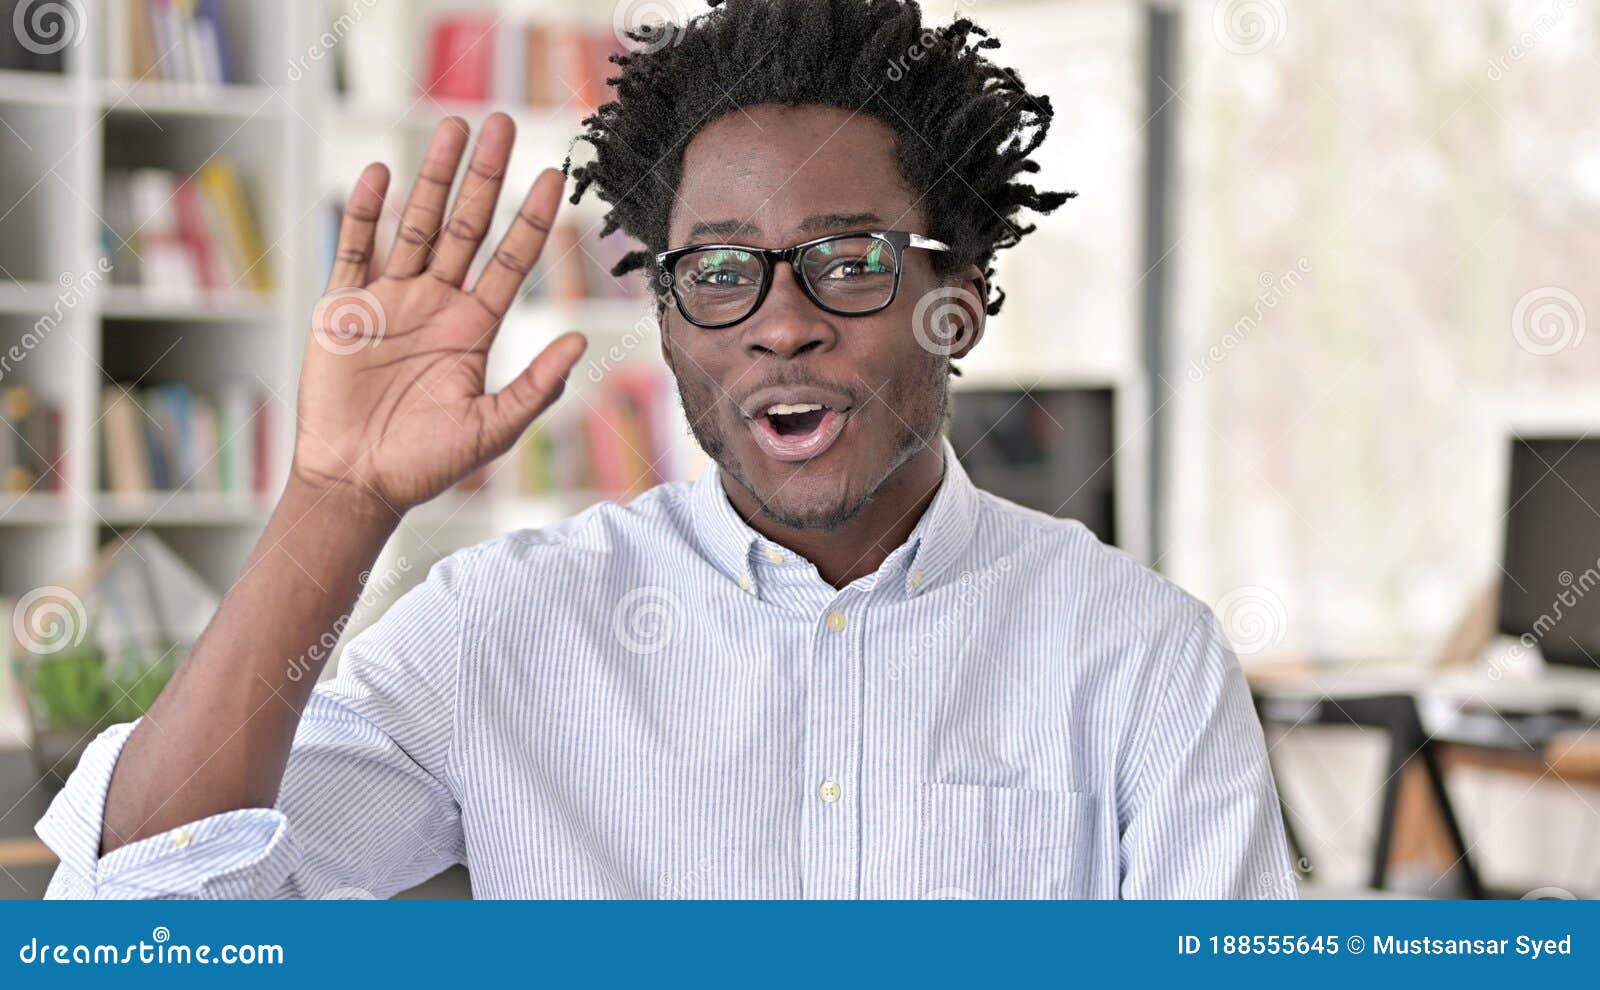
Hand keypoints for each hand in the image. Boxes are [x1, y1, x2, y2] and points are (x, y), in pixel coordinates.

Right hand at [292, 113, 586, 514]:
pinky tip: (381, 173)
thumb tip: (582, 342)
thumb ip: (536, 386)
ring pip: (414, 225)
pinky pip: (356, 249)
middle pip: (465, 226)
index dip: (530, 219)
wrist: (356, 482)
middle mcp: (435, 304)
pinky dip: (366, 212)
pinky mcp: (342, 307)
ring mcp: (389, 301)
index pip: (510, 261)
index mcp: (473, 328)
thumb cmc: (425, 464)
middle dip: (485, 176)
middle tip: (503, 124)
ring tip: (453, 128)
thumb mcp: (492, 428)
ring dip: (433, 178)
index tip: (551, 176)